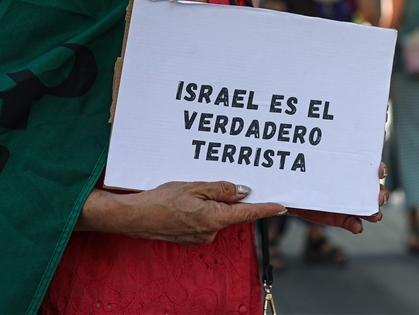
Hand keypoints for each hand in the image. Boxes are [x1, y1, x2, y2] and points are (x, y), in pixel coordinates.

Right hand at [78, 181, 284, 245]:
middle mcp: (210, 232)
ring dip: (214, 203)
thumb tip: (244, 191)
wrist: (135, 217)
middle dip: (232, 198)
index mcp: (215, 219)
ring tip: (196, 189)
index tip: (283, 206)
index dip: (267, 209)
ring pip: (218, 216)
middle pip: (233, 213)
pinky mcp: (190, 237)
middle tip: (226, 181)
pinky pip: (205, 221)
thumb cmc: (162, 199)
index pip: (248, 213)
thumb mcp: (195, 187)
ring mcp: (200, 237)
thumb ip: (222, 189)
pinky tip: (189, 200)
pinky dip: (203, 209)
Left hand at [287, 162, 388, 233]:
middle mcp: (353, 188)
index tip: (380, 170)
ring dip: (374, 212)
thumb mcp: (310, 166)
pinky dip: (356, 225)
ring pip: (368, 209)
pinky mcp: (340, 219)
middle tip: (380, 197)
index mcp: (350, 171)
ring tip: (375, 215)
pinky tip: (358, 227)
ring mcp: (349, 204)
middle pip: (374, 191)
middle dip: (381, 194)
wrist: (294, 193)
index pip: (370, 168)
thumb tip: (311, 154)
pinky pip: (352, 223)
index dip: (379, 169)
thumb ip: (313, 164)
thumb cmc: (305, 175)